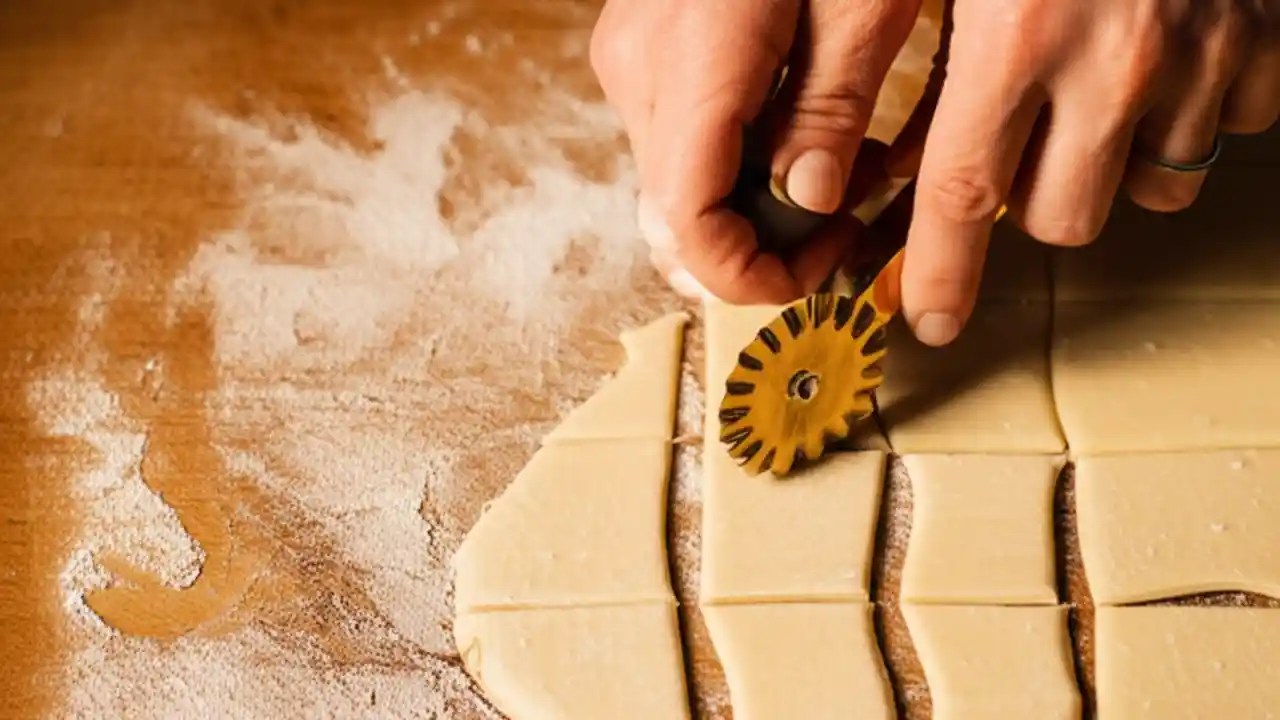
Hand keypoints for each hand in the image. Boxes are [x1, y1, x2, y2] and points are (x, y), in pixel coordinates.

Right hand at [591, 0, 921, 303]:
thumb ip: (831, 104)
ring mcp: (631, 59)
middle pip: (675, 215)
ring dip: (751, 212)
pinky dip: (735, 170)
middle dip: (761, 247)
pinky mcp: (643, 51)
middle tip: (846, 230)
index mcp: (692, 61)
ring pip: (674, 186)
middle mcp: (639, 70)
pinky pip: (678, 143)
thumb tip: (808, 202)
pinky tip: (798, 142)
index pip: (690, 222)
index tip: (823, 271)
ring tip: (837, 183)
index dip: (752, 276)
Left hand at [891, 0, 1279, 345]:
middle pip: (1064, 218)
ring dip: (1121, 163)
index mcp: (1016, 33)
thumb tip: (908, 167)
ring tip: (1103, 89)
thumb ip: (933, 69)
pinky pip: (1233, 129)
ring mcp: (1202, 49)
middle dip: (1034, 202)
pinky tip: (1169, 59)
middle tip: (1027, 138)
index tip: (932, 318)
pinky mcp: (1266, 37)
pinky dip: (1197, 112)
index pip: (965, 192)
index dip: (943, 271)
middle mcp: (1114, 57)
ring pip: (1156, 188)